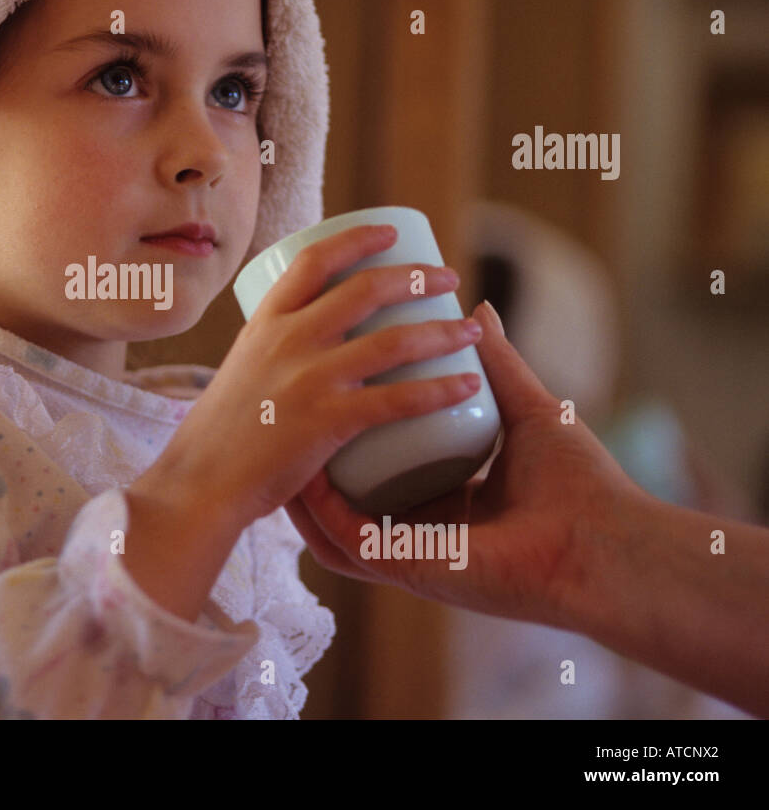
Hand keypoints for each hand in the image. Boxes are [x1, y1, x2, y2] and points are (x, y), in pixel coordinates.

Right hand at [283, 298, 649, 628]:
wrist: (605, 541)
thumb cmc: (581, 483)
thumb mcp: (525, 409)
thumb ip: (498, 364)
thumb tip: (478, 308)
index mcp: (441, 504)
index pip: (375, 474)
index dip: (340, 438)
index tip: (318, 395)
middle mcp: (417, 531)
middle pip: (343, 499)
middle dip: (303, 462)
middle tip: (280, 415)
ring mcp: (406, 553)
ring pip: (329, 524)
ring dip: (295, 488)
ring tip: (269, 443)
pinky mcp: (404, 566)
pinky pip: (342, 540)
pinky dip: (315, 509)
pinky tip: (292, 472)